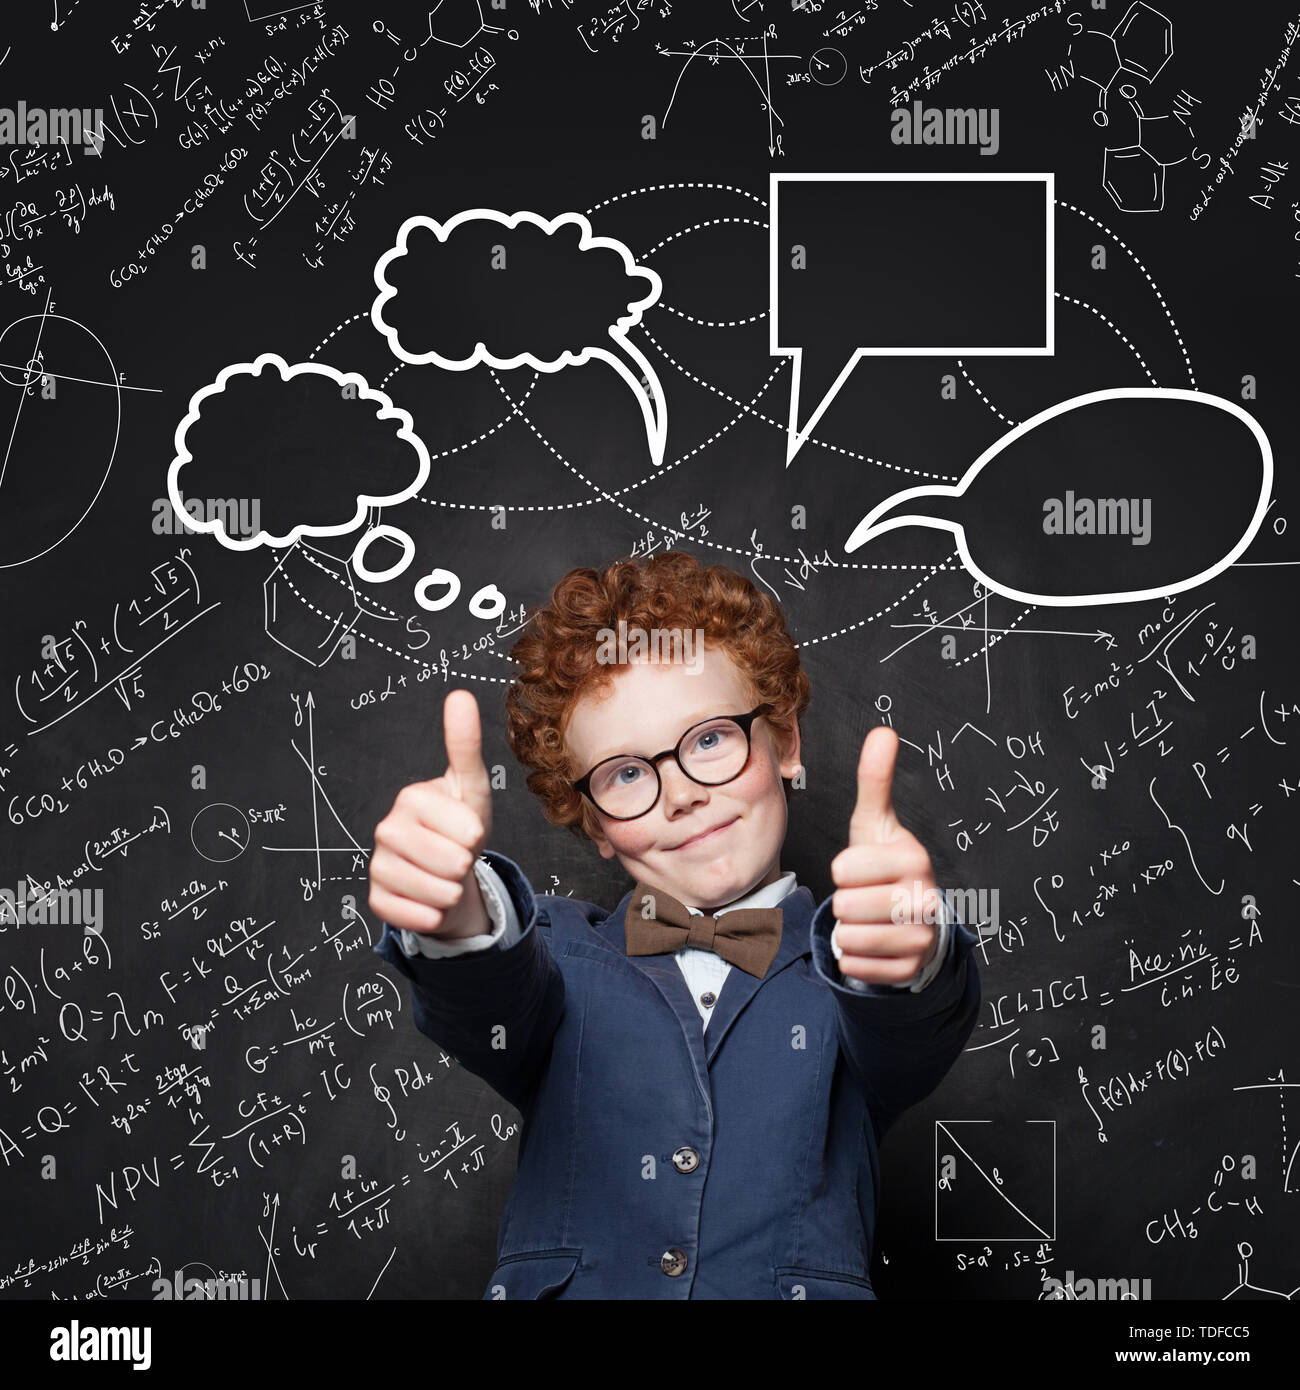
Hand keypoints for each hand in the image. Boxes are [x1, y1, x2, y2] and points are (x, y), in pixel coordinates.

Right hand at [368, 689, 493, 938]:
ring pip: (437, 892)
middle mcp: (386, 828)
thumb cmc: (460, 826)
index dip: (477, 836)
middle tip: (456, 856)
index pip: (468, 830)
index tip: (467, 830)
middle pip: (452, 863)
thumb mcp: (471, 787)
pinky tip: (430, 901)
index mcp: (411, 797)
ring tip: (446, 876)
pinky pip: (415, 916)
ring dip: (452, 891)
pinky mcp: (376, 899)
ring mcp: (378, 864)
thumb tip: (459, 694)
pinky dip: (432, 914)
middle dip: (466, 866)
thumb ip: (464, 743)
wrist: (447, 871)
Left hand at [829, 726, 940, 984]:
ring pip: (851, 939)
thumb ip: (875, 780)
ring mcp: (923, 939)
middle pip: (846, 906)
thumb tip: (883, 731)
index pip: (843, 868)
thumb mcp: (875, 824)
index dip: (842, 870)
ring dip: (848, 931)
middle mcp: (926, 899)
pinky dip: (854, 959)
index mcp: (914, 858)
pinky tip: (872, 945)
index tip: (860, 868)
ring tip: (868, 919)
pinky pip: (858, 967)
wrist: (910, 917)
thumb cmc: (884, 866)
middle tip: (865, 897)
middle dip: (845, 903)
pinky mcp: (912, 971)